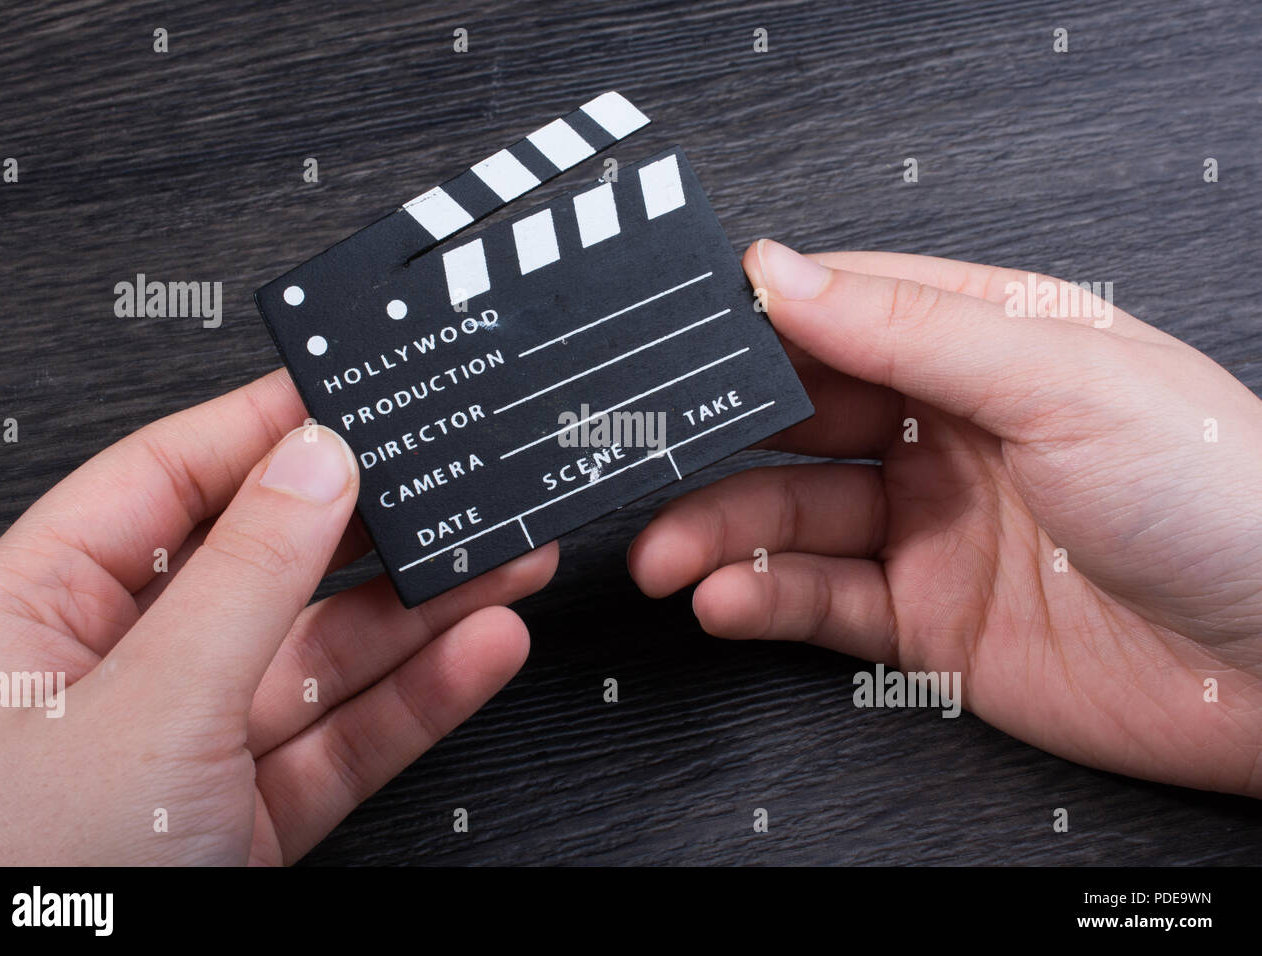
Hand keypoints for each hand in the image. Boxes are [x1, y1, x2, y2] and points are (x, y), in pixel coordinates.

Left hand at [0, 369, 557, 863]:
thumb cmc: (11, 883)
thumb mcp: (141, 710)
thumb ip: (242, 580)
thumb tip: (315, 462)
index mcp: (33, 615)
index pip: (166, 481)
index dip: (264, 428)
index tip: (350, 390)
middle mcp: (113, 673)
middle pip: (267, 566)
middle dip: (374, 527)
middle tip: (457, 478)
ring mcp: (186, 750)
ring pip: (322, 656)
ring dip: (421, 611)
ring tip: (504, 555)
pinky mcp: (243, 819)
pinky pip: (342, 740)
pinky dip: (417, 699)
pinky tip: (477, 650)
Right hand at [629, 239, 1261, 796]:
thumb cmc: (1222, 495)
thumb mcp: (1059, 380)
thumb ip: (910, 328)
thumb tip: (785, 271)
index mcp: (985, 347)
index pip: (840, 314)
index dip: (755, 327)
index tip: (674, 344)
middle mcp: (948, 433)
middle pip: (796, 422)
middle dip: (714, 442)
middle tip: (647, 461)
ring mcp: (931, 528)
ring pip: (789, 515)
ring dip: (718, 530)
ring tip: (669, 553)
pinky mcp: (924, 620)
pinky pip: (817, 601)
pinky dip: (762, 598)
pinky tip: (730, 597)